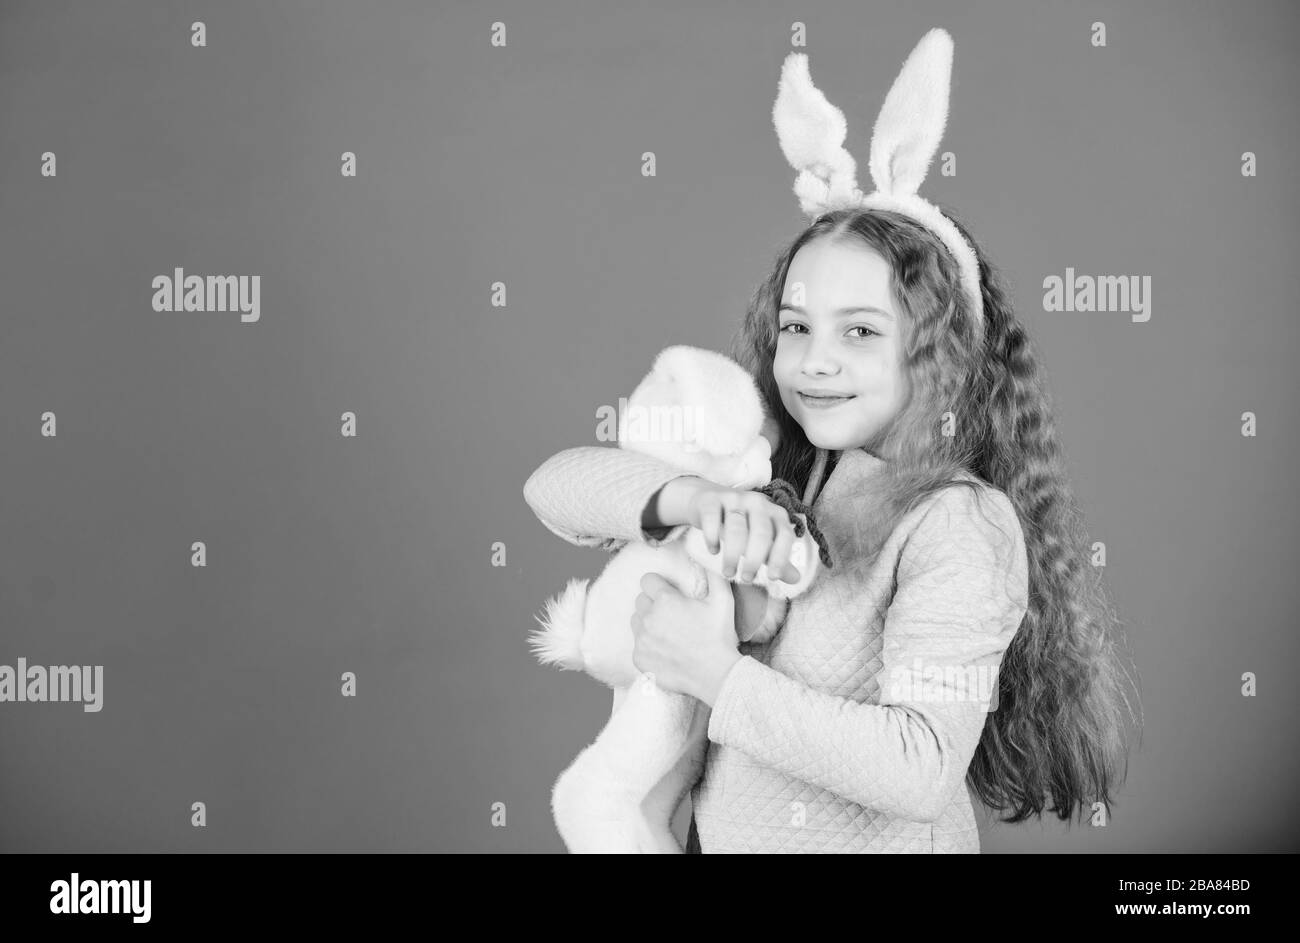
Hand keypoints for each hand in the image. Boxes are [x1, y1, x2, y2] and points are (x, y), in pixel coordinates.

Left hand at [630, 568, 742, 704]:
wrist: (717, 675)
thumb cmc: (720, 636)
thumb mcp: (723, 600)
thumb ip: (712, 574)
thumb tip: (700, 558)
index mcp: (665, 600)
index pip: (646, 580)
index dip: (658, 585)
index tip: (668, 594)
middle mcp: (648, 618)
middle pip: (640, 601)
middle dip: (653, 604)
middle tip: (672, 616)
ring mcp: (641, 640)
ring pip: (635, 622)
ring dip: (647, 624)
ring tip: (667, 633)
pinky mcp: (639, 659)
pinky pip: (637, 645)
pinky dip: (647, 646)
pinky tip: (665, 651)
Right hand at [682, 483, 802, 584]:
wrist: (707, 501)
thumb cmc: (740, 524)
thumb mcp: (760, 540)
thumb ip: (776, 557)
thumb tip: (796, 579)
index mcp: (775, 512)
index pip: (785, 534)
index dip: (781, 557)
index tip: (772, 577)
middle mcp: (758, 503)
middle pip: (761, 533)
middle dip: (754, 560)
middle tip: (746, 579)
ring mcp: (734, 498)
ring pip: (736, 529)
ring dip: (732, 555)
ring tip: (728, 572)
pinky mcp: (711, 500)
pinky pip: (712, 518)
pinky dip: (712, 538)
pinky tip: (714, 550)